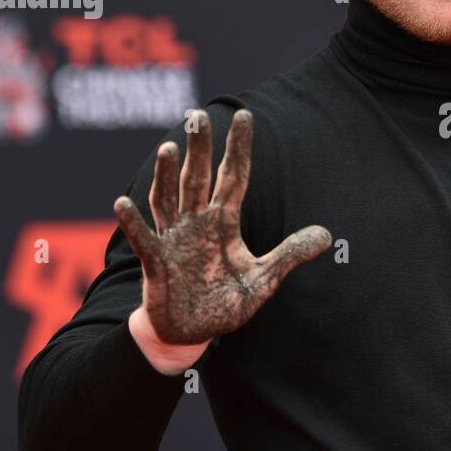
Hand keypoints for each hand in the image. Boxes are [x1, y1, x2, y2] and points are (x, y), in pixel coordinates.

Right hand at [114, 108, 331, 351]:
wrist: (192, 334)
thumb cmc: (223, 303)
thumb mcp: (264, 280)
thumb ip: (290, 255)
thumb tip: (327, 235)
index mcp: (224, 223)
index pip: (233, 177)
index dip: (239, 148)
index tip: (244, 116)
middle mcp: (197, 224)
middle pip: (197, 179)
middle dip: (199, 149)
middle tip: (198, 115)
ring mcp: (174, 241)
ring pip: (169, 200)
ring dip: (167, 175)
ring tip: (170, 148)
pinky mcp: (157, 264)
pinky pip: (144, 240)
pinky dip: (134, 223)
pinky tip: (123, 203)